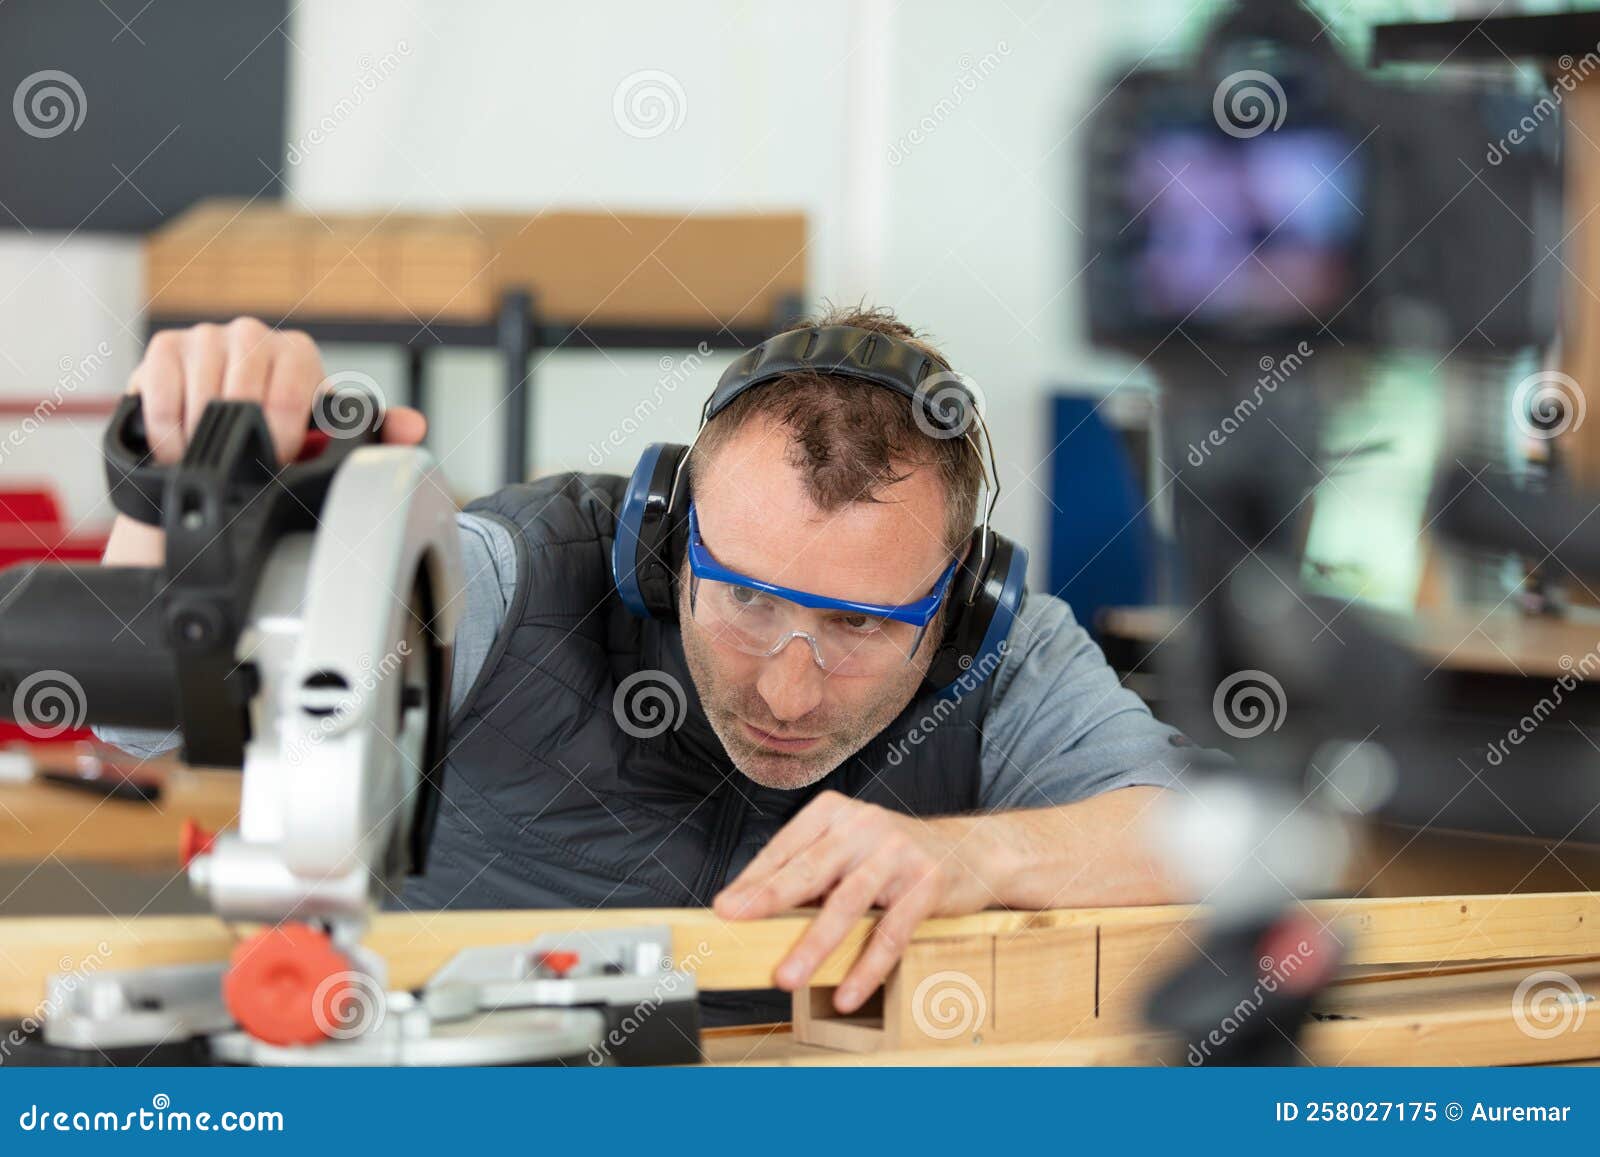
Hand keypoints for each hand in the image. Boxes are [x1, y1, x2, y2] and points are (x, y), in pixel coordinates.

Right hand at [129, 317, 424, 463]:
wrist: (214, 439)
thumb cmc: (275, 437)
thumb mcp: (321, 439)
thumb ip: (372, 432)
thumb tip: (413, 427)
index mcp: (298, 353)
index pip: (292, 388)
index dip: (282, 435)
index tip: (277, 461)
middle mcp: (253, 334)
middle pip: (243, 389)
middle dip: (241, 439)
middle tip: (240, 467)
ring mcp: (205, 336)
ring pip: (201, 392)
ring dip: (202, 440)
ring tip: (209, 462)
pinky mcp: (163, 347)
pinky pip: (162, 392)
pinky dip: (168, 431)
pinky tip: (176, 450)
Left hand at [712, 790, 1003, 1013]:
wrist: (971, 850)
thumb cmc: (895, 855)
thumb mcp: (849, 848)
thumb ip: (810, 872)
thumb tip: (754, 909)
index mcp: (835, 813)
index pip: (785, 849)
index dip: (753, 881)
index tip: (725, 908)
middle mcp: (863, 826)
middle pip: (809, 869)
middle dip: (768, 900)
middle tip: (736, 922)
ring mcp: (896, 853)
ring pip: (847, 904)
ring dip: (813, 945)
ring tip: (787, 976)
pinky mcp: (926, 884)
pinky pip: (890, 933)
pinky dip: (867, 968)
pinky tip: (848, 994)